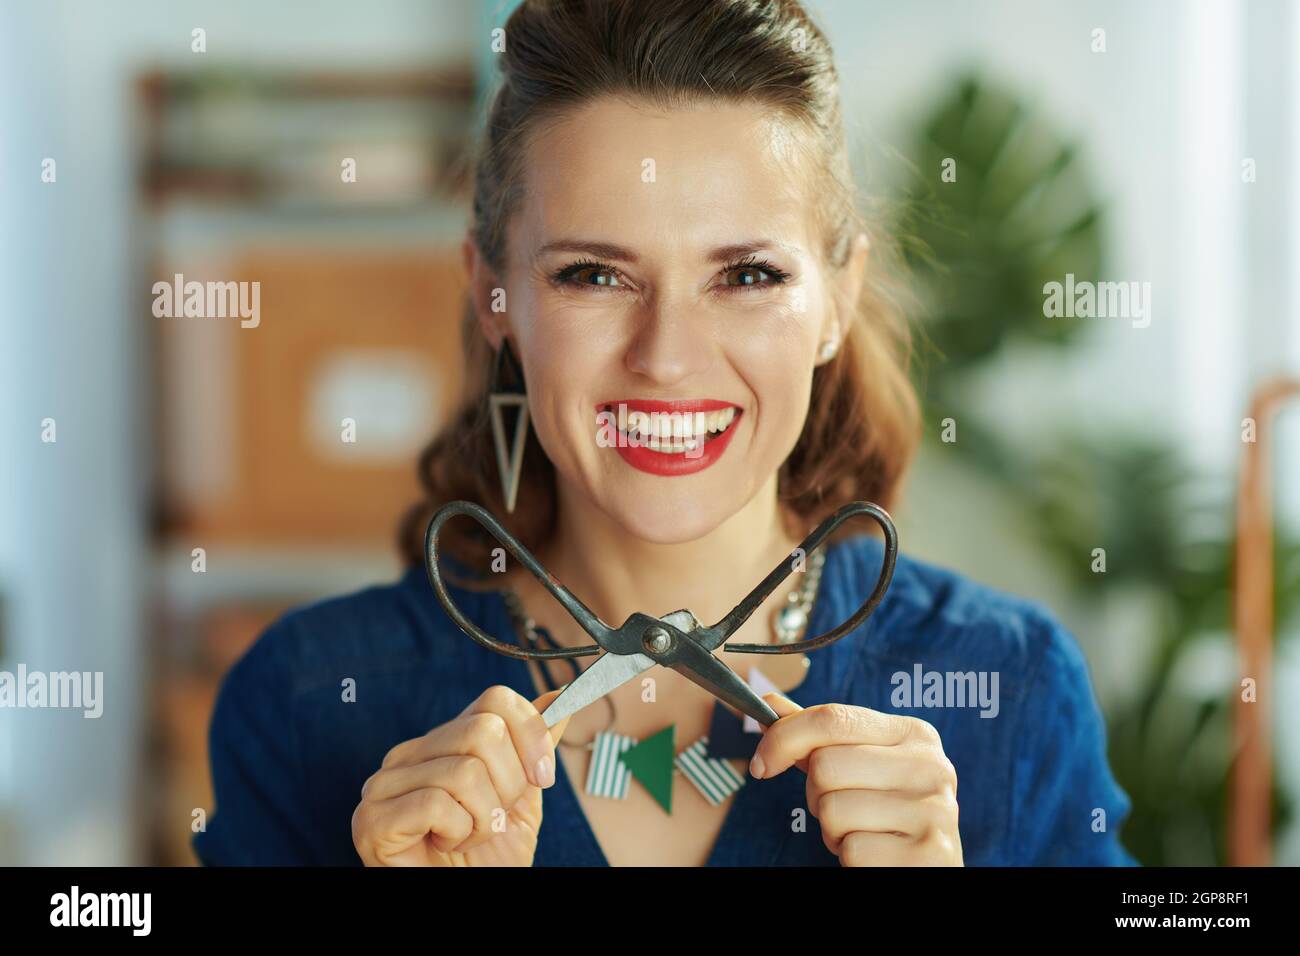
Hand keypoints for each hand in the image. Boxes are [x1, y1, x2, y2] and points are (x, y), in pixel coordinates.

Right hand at [351, 686, 569, 865]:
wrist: (461, 899)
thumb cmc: (485, 861)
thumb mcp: (522, 799)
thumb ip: (534, 749)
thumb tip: (556, 699)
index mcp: (441, 743)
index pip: (494, 700)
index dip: (531, 734)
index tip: (542, 776)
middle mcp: (408, 755)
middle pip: (484, 731)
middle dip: (510, 784)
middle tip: (495, 818)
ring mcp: (384, 785)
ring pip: (465, 771)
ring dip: (485, 817)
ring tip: (469, 837)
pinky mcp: (373, 820)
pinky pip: (436, 803)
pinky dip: (458, 832)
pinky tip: (447, 845)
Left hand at [751, 694, 962, 865]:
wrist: (926, 863)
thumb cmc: (884, 811)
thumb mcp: (857, 765)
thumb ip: (816, 736)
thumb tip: (769, 701)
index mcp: (914, 734)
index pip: (832, 719)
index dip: (783, 738)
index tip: (761, 764)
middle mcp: (932, 766)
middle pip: (825, 765)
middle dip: (816, 794)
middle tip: (842, 808)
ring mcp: (935, 811)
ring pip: (833, 809)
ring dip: (833, 830)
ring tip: (861, 831)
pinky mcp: (928, 854)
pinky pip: (852, 849)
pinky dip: (850, 857)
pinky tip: (875, 854)